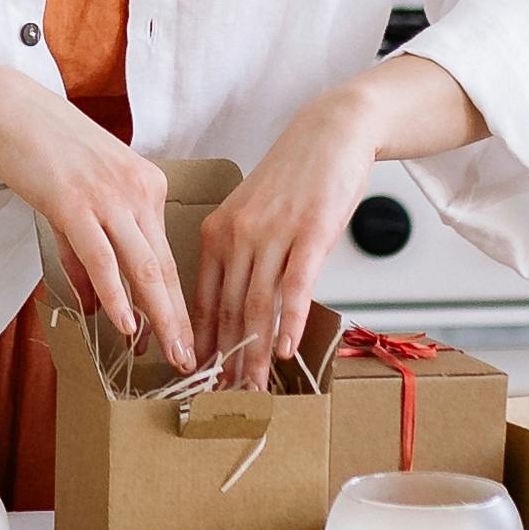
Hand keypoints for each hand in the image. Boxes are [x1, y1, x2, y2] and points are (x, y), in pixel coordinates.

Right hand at [0, 76, 194, 371]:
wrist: (12, 110)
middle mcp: (140, 191)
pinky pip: (102, 258)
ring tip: (168, 353)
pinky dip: (116, 295)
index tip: (186, 337)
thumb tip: (96, 304)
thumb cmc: (45, 152)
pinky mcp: (76, 203)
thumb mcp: (80, 201)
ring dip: (157, 316)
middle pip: (166, 267)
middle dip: (179, 319)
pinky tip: (124, 324)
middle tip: (191, 360)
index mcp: (148, 187)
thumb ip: (87, 254)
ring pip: (143, 267)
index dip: (178, 302)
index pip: (168, 255)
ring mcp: (110, 196)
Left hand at [194, 109, 375, 378]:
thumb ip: (241, 255)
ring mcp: (273, 234)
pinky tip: (284, 350)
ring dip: (254, 353)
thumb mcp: (253, 213)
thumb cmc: (294, 178)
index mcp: (217, 232)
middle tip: (225, 396)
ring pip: (256, 305)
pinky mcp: (310, 233)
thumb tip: (237, 307)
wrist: (330, 133)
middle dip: (226, 359)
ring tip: (254, 388)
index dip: (200, 342)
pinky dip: (287, 322)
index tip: (198, 376)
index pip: (201, 299)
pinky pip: (293, 287)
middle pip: (227, 310)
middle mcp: (238, 235)